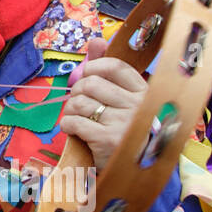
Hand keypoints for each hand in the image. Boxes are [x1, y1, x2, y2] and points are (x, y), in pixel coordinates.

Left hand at [59, 39, 148, 170]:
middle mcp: (137, 106)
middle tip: (79, 102)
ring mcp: (123, 124)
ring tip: (77, 117)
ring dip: (71, 109)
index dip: (94, 67)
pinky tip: (73, 129)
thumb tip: (96, 40)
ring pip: (80, 103)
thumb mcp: (127, 100)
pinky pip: (74, 122)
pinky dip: (67, 124)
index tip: (87, 75)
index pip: (115, 67)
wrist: (136, 170)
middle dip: (78, 91)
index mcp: (144, 93)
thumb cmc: (128, 130)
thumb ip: (110, 70)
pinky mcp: (107, 141)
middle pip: (92, 84)